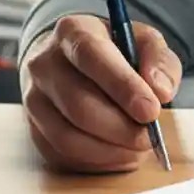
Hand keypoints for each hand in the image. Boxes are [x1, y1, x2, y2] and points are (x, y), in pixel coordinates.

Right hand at [20, 14, 181, 172]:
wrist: (73, 62)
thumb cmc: (114, 52)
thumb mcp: (144, 42)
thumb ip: (159, 61)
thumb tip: (160, 91)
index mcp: (73, 31)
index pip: (92, 56)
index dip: (123, 87)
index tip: (151, 111)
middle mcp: (44, 63)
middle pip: (79, 104)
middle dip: (121, 128)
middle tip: (149, 136)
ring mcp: (33, 98)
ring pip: (67, 135)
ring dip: (109, 149)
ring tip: (137, 147)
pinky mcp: (33, 127)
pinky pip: (62, 154)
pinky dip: (96, 161)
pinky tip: (118, 154)